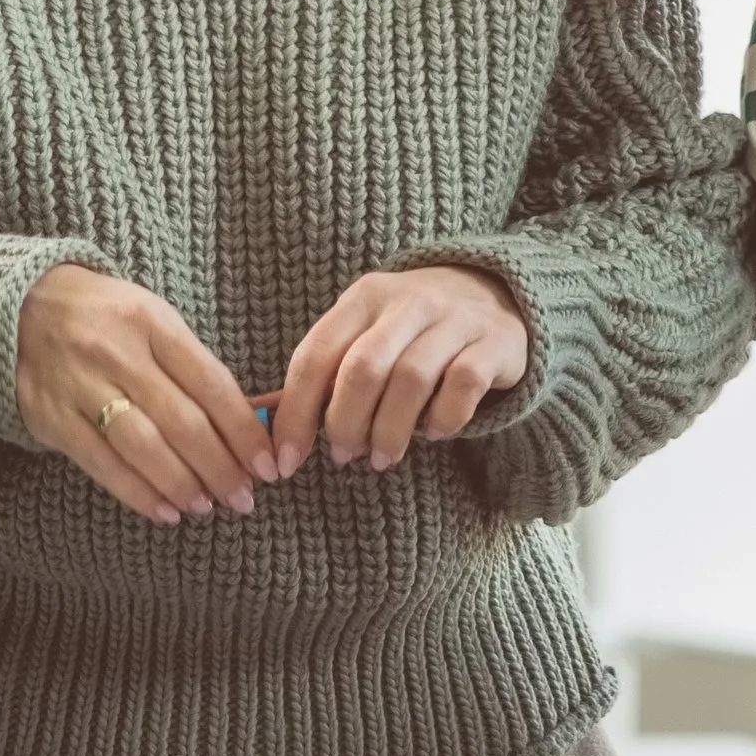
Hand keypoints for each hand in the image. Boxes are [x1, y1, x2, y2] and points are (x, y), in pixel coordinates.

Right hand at [14, 265, 276, 525]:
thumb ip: (193, 368)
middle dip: (221, 468)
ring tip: (207, 506)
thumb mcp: (152, 320)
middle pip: (182, 422)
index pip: (211, 383)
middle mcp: (117, 352)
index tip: (268, 465)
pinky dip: (138, 493)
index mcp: (152, 322)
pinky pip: (103, 464)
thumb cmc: (104, 318)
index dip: (244, 431)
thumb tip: (247, 425)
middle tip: (244, 498)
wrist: (18, 306)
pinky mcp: (53, 417)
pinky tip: (166, 510)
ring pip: (144, 447)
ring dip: (183, 485)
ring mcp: (81, 385)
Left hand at [265, 264, 526, 476]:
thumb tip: (259, 416)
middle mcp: (407, 302)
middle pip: (363, 368)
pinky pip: (463, 384)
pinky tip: (433, 434)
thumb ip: (322, 372)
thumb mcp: (365, 334)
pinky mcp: (494, 342)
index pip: (315, 355)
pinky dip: (444, 418)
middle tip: (343, 456)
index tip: (285, 460)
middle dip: (345, 423)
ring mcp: (455, 319)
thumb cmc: (412, 329)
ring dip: (390, 429)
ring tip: (382, 457)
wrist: (497, 295)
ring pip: (411, 379)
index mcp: (363, 298)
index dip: (295, 413)